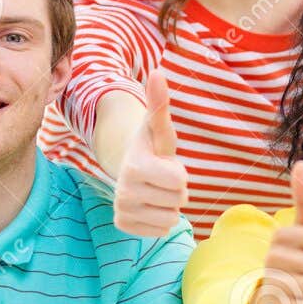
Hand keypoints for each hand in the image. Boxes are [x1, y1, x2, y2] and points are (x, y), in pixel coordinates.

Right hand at [113, 71, 187, 236]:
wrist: (130, 166)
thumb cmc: (152, 146)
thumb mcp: (159, 127)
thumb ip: (160, 103)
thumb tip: (157, 72)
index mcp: (135, 166)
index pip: (180, 181)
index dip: (180, 173)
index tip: (166, 164)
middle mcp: (124, 190)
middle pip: (178, 201)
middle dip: (175, 190)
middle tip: (161, 179)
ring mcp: (122, 209)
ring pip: (171, 218)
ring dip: (169, 205)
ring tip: (156, 190)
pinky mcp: (123, 224)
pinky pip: (161, 231)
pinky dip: (160, 219)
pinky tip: (150, 204)